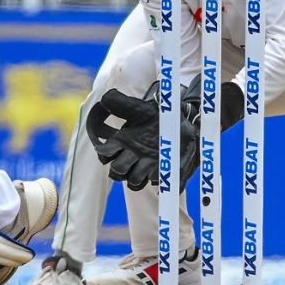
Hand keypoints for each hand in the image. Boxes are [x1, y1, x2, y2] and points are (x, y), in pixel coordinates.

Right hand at [85, 79, 205, 191]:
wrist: (181, 121)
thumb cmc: (157, 114)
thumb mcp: (138, 107)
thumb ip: (119, 102)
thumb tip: (103, 99)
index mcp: (124, 142)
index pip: (105, 155)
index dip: (105, 153)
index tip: (112, 146)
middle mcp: (134, 157)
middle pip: (117, 171)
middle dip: (121, 167)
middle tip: (132, 155)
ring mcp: (149, 167)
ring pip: (134, 182)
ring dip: (137, 177)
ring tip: (147, 164)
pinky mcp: (166, 173)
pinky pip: (159, 185)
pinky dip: (158, 181)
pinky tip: (161, 170)